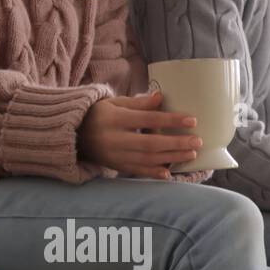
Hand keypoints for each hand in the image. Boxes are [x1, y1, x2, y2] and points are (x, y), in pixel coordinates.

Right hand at [76, 91, 202, 179]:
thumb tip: (161, 97)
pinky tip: (169, 173)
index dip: (170, 120)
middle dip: (176, 143)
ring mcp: (115, 154)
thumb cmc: (98, 114)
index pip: (148, 119)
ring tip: (191, 154)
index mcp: (115, 118)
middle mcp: (115, 138)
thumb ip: (138, 103)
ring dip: (171, 158)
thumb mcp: (114, 103)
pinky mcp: (115, 166)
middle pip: (151, 143)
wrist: (72, 134)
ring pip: (147, 159)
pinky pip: (137, 171)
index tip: (192, 121)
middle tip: (197, 142)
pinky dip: (153, 173)